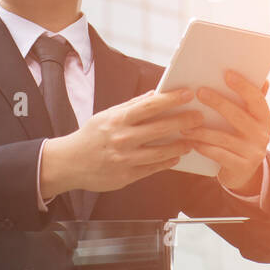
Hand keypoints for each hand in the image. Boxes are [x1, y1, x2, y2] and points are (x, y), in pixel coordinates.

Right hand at [40, 88, 203, 198]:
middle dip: (184, 121)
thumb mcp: (107, 115)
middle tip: (199, 117)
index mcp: (118, 119)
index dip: (171, 99)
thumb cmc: (90, 136)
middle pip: (161, 128)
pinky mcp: (126, 176)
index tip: (188, 94)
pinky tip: (176, 156)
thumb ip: (131, 106)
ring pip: (161, 151)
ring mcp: (125, 159)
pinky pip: (153, 168)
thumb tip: (154, 94)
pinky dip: (167, 162)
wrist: (70, 163)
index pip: (150, 106)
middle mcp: (123, 138)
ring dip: (181, 145)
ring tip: (192, 140)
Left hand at [180, 69, 269, 191]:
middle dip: (218, 102)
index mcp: (265, 118)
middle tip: (200, 92)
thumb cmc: (241, 139)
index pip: (257, 99)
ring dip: (202, 130)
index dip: (243, 86)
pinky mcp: (242, 167)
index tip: (227, 74)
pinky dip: (204, 147)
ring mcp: (253, 152)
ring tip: (184, 124)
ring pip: (224, 137)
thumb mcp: (249, 121)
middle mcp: (263, 135)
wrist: (243, 174)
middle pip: (238, 116)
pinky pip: (219, 154)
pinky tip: (191, 142)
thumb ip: (250, 101)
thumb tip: (259, 77)